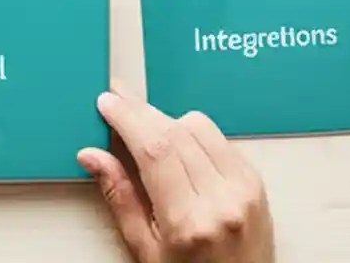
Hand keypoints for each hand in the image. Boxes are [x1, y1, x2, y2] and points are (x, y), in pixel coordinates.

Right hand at [78, 92, 273, 262]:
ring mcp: (244, 191)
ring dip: (168, 120)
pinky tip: (179, 147)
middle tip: (119, 101)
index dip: (128, 118)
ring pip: (200, 128)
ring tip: (146, 129)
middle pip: (176, 133)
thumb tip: (93, 157)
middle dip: (142, 112)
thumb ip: (120, 198)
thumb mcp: (145, 251)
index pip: (155, 151)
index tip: (109, 103)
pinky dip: (195, 135)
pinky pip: (221, 140)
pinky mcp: (256, 184)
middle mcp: (221, 202)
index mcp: (188, 224)